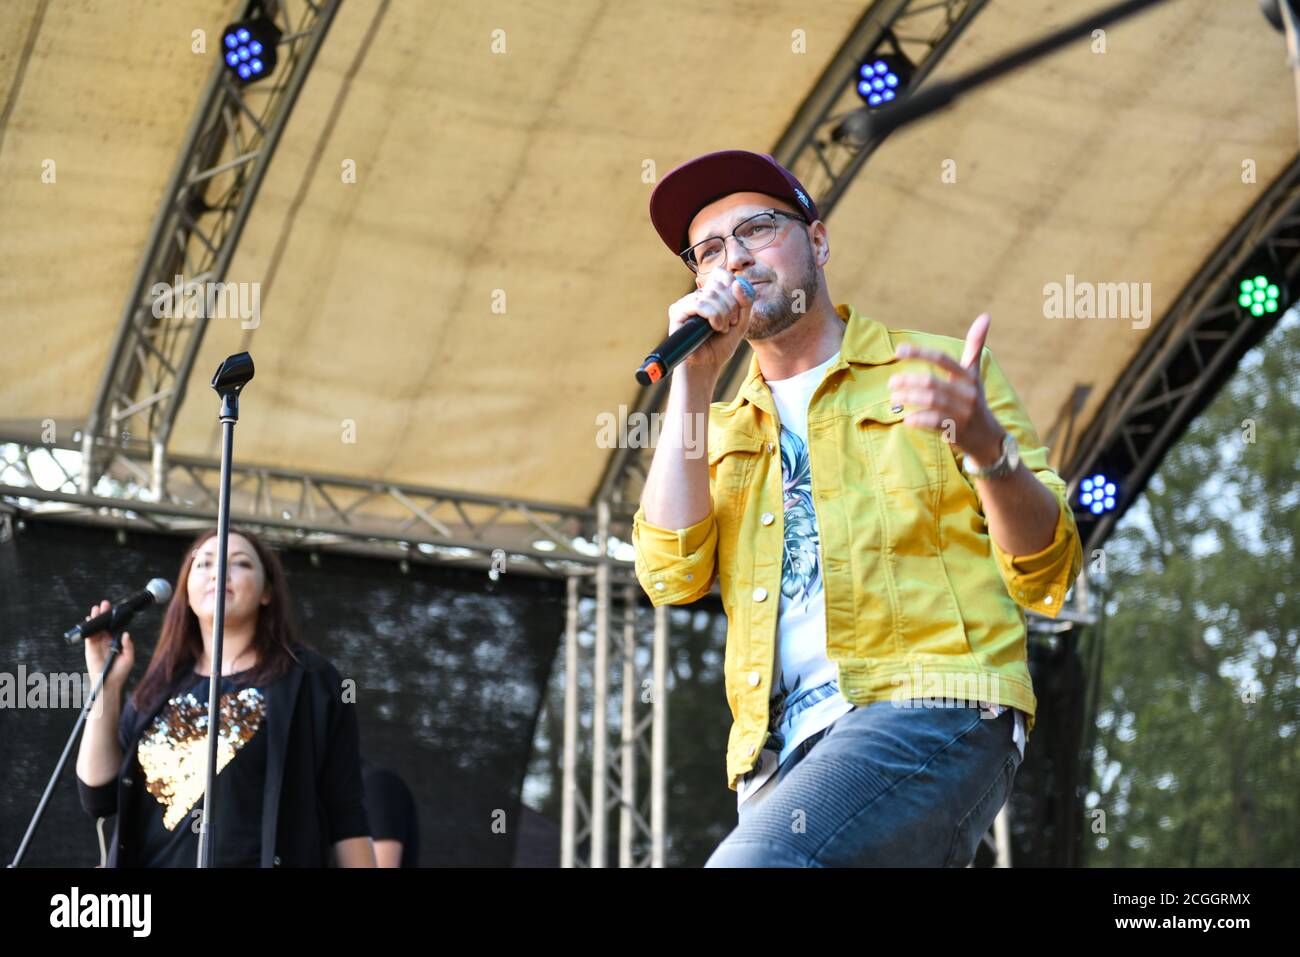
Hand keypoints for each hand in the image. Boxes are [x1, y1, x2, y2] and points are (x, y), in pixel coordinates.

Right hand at [82, 599, 134, 689]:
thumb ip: (128, 646)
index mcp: (115, 642)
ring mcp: (97, 645)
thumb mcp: (128, 658)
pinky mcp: (90, 649)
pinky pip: (89, 637)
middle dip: (104, 615)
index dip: (113, 619)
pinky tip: (89, 620)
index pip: (113, 628)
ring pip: (96, 629)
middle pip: (104, 625)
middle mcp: (106, 642)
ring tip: (96, 608)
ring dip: (96, 619)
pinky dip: (89, 629)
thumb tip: (126, 634)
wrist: (108, 683)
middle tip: (104, 604)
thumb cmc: (120, 672)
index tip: (114, 609)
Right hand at [665, 270, 755, 375]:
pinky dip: (712, 315)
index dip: (732, 284)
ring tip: (721, 329)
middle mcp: (698, 296)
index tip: (737, 307)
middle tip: (731, 323)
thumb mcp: (741, 323)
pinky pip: (699, 304)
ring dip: (722, 313)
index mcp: (712, 295)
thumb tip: (737, 283)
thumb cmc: (721, 345)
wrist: (707, 365)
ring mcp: (687, 302)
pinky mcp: (677, 311)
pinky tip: (714, 327)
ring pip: (710, 295)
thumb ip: (745, 303)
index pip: (722, 275)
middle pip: (720, 286)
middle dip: (731, 306)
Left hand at [888, 312, 1003, 464]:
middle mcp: (968, 393)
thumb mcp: (974, 375)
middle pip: (932, 382)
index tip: (898, 350)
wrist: (988, 438)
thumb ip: (974, 347)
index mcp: (968, 377)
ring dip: (908, 398)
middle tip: (891, 382)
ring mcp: (963, 413)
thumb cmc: (975, 400)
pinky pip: (934, 422)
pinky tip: (907, 418)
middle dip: (907, 381)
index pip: (942, 359)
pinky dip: (918, 419)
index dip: (920, 353)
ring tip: (894, 398)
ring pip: (931, 401)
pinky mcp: (957, 431)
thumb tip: (985, 316)